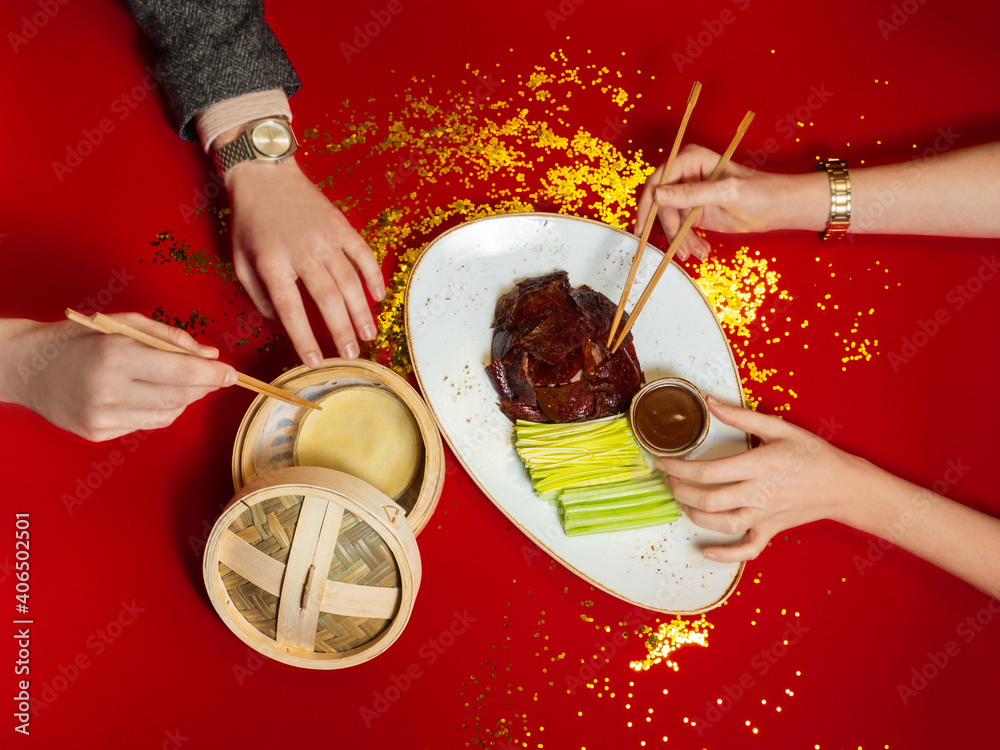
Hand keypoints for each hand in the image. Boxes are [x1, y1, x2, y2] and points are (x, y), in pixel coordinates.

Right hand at [1, 315, 236, 441]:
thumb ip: (170, 338)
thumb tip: (209, 355)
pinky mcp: (98, 433)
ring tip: (179, 381)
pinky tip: (151, 394)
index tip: (231, 373)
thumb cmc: (80, 340)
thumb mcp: (124, 324)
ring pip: (167, 414)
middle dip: (204, 387)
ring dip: (184, 398)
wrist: (29, 368)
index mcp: (116, 356)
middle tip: (216, 377)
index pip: (180, 372)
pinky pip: (146, 424)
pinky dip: (160, 410)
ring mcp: (102, 417)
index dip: (212, 375)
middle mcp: (108, 390)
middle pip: (179, 397)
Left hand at [226, 158, 385, 365]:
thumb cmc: (250, 221)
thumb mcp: (239, 260)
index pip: (291, 309)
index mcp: (272, 263)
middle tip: (351, 355)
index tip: (316, 360)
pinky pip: (363, 253)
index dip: (305, 338)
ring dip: (360, 311)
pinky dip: (373, 276)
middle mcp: (301, 252)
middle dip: (341, 331)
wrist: (264, 175)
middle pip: (327, 299)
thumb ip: (259, 294)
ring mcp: (325, 237)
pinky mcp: (340, 225)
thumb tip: (281, 321)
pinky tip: (379, 296)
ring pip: (349, 280)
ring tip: (368, 334)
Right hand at [634, 144, 814, 260]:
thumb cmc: (759, 192)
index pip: (658, 180)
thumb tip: (658, 195)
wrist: (777, 208)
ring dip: (681, 239)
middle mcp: (686, 174)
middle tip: (680, 248)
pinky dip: (688, 241)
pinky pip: (680, 228)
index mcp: (691, 159)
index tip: (644, 226)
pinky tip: (700, 250)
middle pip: (661, 203)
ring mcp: (688, 193)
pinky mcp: (693, 211)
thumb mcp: (725, 193)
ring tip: (696, 253)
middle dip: (670, 228)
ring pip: (669, 219)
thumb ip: (691, 193)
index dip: (647, 204)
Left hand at [655, 395, 882, 561]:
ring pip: (720, 525)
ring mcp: (764, 516)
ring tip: (681, 501)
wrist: (843, 484)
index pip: (708, 471)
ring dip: (694, 515)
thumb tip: (710, 402)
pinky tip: (706, 551)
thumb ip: (741, 417)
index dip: (678, 468)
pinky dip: (725, 555)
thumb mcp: (779, 428)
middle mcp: (758, 494)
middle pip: (708, 500)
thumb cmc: (812, 454)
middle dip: (680, 490)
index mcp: (758, 466)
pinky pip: (747, 550)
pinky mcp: (771, 530)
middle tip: (669, 479)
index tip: (662, 461)